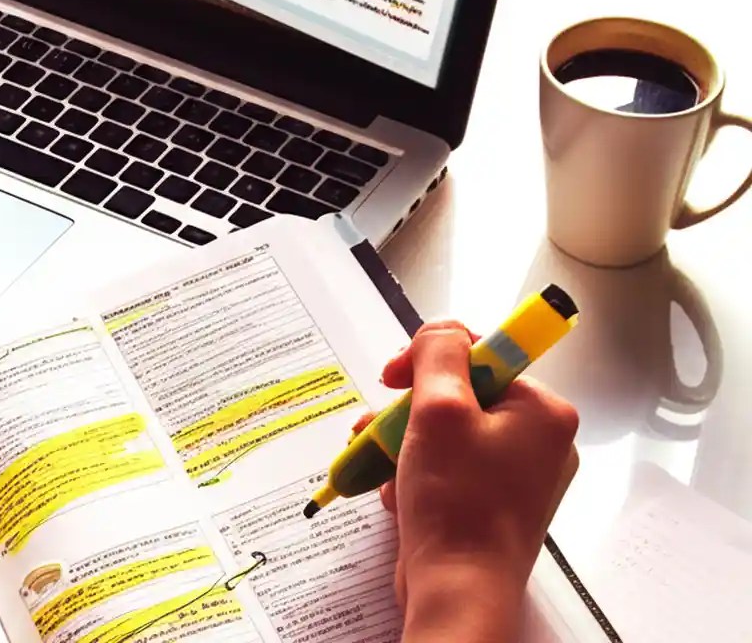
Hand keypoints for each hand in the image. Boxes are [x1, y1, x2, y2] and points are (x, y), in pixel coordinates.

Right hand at [371, 321, 578, 641]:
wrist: (458, 590)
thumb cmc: (457, 506)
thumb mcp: (439, 411)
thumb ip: (438, 355)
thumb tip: (442, 330)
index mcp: (544, 411)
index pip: (483, 352)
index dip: (430, 358)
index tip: (393, 377)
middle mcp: (540, 440)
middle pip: (462, 393)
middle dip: (409, 408)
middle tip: (377, 425)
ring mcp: (518, 475)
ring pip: (450, 433)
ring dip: (406, 440)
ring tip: (378, 459)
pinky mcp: (494, 504)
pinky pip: (450, 467)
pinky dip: (417, 471)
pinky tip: (398, 489)